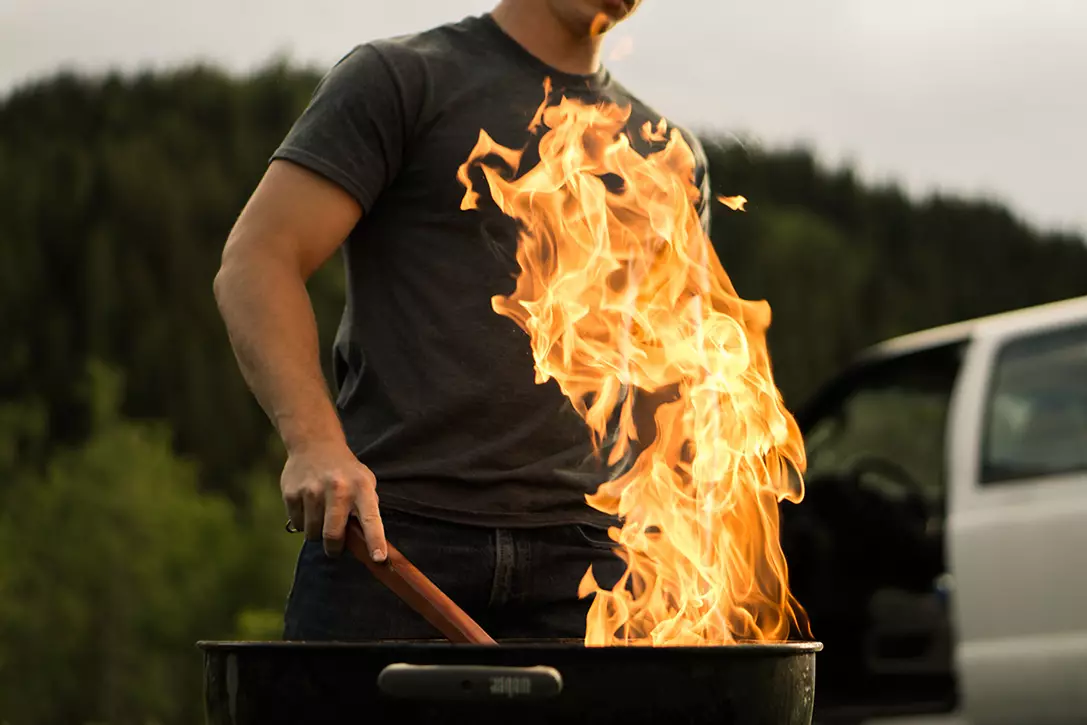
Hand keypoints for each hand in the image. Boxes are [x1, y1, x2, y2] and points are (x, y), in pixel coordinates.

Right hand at [281, 441, 386, 560]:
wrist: (315, 444)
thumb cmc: (346, 472)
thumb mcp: (364, 483)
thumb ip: (367, 510)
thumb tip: (368, 544)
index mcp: (361, 488)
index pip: (371, 519)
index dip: (375, 541)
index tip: (379, 559)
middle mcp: (337, 489)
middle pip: (332, 535)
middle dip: (334, 548)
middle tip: (335, 548)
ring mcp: (312, 490)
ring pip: (312, 533)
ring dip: (317, 532)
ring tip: (321, 514)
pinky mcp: (291, 493)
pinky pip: (297, 524)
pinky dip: (303, 522)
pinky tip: (308, 504)